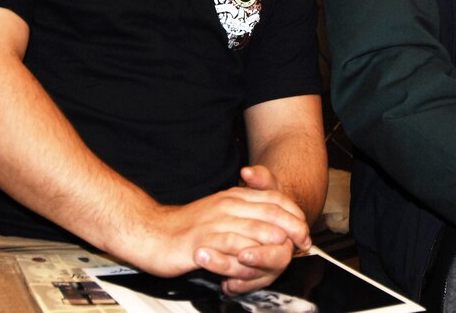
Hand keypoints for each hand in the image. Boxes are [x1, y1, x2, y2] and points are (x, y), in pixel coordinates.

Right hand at [118, 173, 310, 289]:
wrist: (151, 231)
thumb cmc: (185, 228)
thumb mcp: (219, 212)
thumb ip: (243, 214)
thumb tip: (271, 225)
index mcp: (233, 197)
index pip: (272, 199)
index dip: (293, 214)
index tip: (305, 230)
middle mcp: (227, 206)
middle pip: (269, 212)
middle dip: (291, 228)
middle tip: (303, 241)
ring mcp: (215, 221)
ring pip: (253, 227)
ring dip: (273, 239)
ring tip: (286, 248)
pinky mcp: (203, 240)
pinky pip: (229, 244)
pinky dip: (245, 252)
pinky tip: (255, 258)